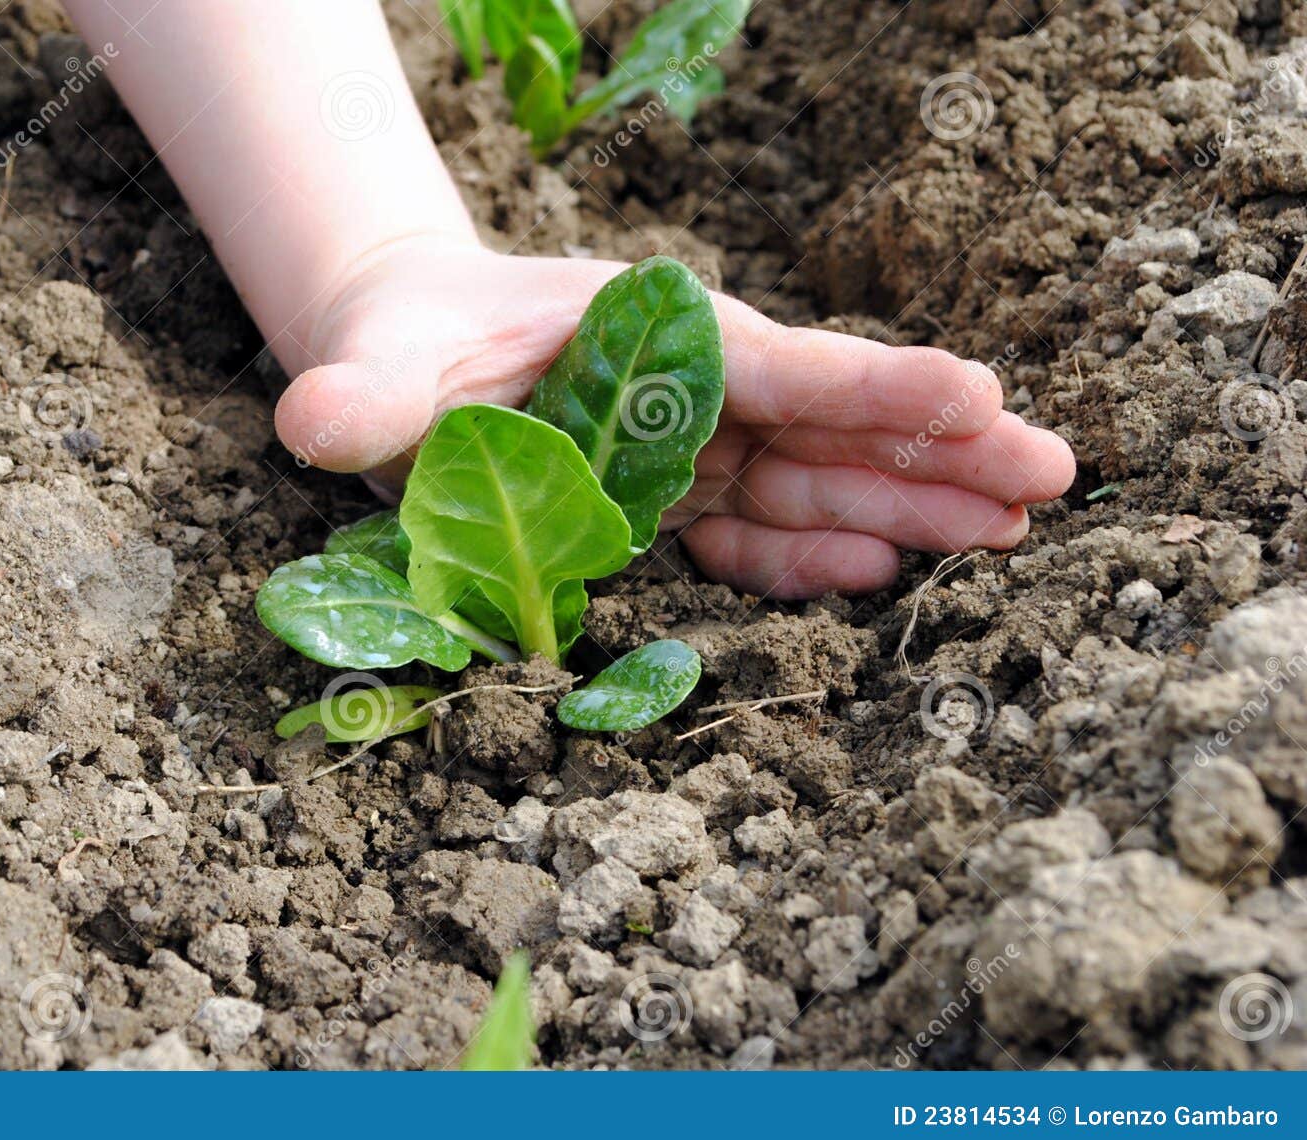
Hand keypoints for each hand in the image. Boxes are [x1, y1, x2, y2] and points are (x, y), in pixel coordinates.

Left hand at [275, 234, 1075, 597]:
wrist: (397, 355)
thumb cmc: (401, 345)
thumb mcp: (381, 368)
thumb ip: (363, 396)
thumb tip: (310, 420)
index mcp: (657, 343)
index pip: (786, 370)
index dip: (879, 389)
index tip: (981, 397)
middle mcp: (690, 396)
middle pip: (833, 425)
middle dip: (939, 449)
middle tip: (1052, 476)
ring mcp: (688, 451)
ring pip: (812, 482)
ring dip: (904, 507)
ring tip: (1005, 534)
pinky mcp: (666, 501)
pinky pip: (750, 534)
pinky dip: (810, 555)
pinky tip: (875, 573)